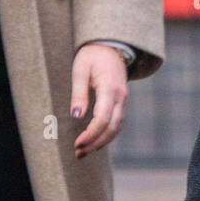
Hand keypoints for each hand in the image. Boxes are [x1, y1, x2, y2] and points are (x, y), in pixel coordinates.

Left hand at [71, 43, 127, 157]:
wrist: (111, 47)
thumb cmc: (92, 56)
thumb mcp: (80, 70)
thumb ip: (78, 93)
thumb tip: (76, 116)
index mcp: (110, 88)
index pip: (103, 118)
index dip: (90, 134)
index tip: (77, 143)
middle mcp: (120, 97)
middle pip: (112, 128)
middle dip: (95, 143)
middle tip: (78, 153)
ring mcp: (123, 100)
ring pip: (117, 128)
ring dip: (101, 142)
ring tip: (83, 151)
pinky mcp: (121, 103)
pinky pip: (117, 123)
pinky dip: (107, 135)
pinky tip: (94, 141)